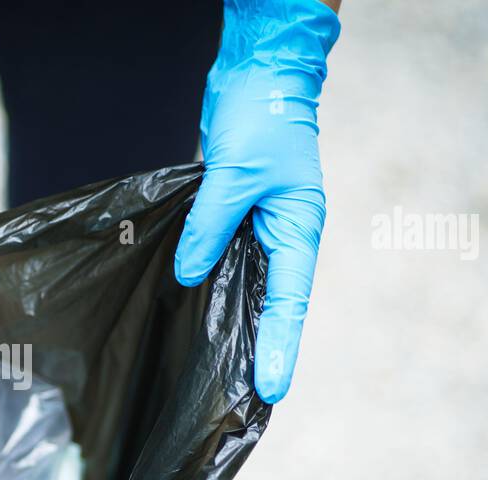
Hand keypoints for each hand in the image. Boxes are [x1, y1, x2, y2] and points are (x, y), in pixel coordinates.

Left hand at [174, 0, 339, 402]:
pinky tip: (198, 315)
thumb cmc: (260, 116)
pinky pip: (228, 260)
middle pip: (275, 303)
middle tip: (247, 398)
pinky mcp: (238, 215)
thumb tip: (188, 273)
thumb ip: (208, 226)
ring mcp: (263, 226)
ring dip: (239, 324)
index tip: (271, 389)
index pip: (289, 301)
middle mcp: (285, 234)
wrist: (258, 73)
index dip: (280, 346)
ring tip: (224, 373)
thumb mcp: (232, 174)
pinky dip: (217, 287)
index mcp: (299, 228)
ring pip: (249, 286)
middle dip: (264, 348)